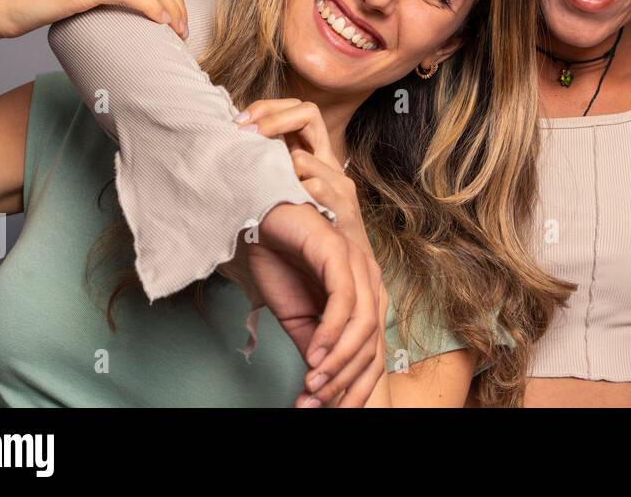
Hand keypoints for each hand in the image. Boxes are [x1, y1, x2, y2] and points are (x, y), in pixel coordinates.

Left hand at [234, 98, 370, 251]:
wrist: (349, 267)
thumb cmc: (312, 230)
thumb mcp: (291, 190)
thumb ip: (273, 167)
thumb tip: (234, 148)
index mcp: (318, 154)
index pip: (299, 108)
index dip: (269, 108)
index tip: (240, 122)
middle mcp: (330, 162)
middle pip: (307, 113)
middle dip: (271, 118)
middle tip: (243, 132)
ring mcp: (339, 183)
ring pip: (302, 156)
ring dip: (275, 165)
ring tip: (255, 176)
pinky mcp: (343, 209)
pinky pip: (314, 189)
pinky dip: (292, 192)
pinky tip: (275, 202)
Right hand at [248, 203, 388, 407]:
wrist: (257, 219)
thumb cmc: (280, 261)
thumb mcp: (298, 317)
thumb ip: (316, 345)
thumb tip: (322, 385)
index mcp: (365, 297)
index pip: (372, 354)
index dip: (352, 388)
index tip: (325, 412)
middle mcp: (370, 282)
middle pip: (373, 345)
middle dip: (346, 382)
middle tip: (315, 405)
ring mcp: (358, 264)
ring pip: (363, 327)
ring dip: (337, 362)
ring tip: (312, 384)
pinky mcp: (339, 252)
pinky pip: (344, 301)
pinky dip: (330, 332)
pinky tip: (313, 354)